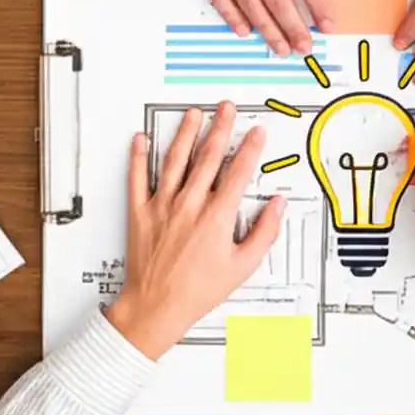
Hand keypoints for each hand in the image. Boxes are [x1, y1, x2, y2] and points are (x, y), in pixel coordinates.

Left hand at [107, 103, 285, 357]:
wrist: (156, 307)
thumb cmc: (198, 291)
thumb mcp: (242, 267)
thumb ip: (263, 233)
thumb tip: (276, 207)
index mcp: (216, 217)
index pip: (238, 172)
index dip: (249, 148)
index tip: (256, 132)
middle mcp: (189, 205)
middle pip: (208, 157)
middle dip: (220, 128)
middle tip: (226, 107)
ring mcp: (162, 206)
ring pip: (175, 161)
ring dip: (185, 133)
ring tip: (193, 113)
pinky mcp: (140, 213)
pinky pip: (137, 178)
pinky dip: (138, 157)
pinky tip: (140, 139)